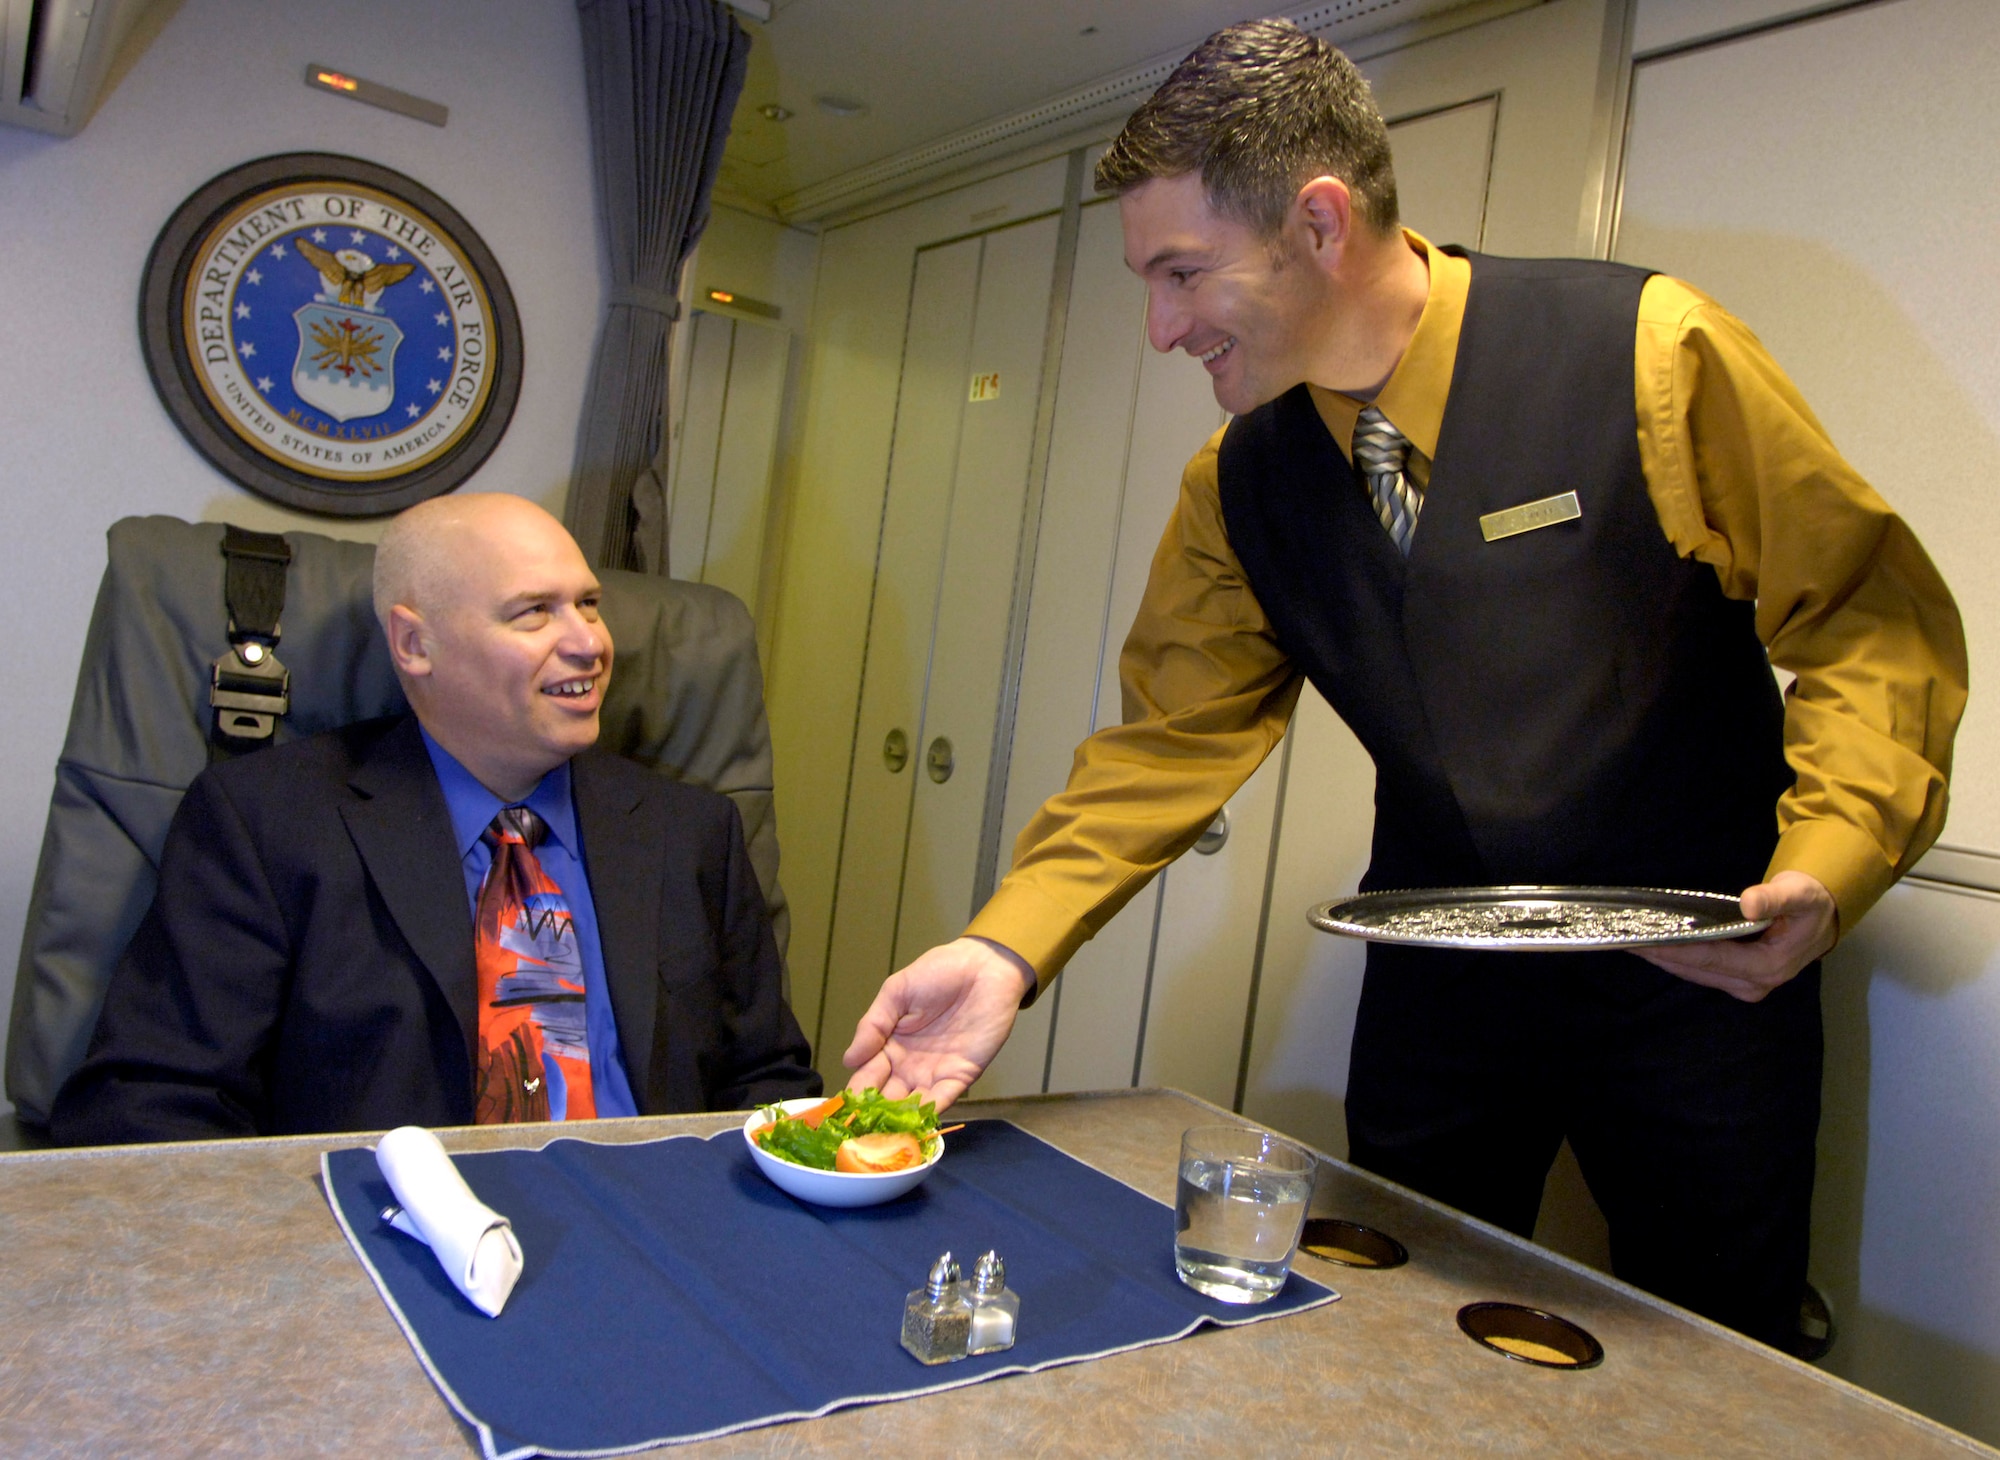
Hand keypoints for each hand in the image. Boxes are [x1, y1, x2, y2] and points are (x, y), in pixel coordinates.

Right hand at [843, 937, 1037, 1111]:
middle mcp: (910, 1065)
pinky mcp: (962, 1074)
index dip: (857, 1091)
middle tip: (861, 1130)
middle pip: (887, 1095)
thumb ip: (872, 1025)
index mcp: (890, 1045)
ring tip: (885, 1133)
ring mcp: (935, 1072)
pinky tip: (916, 1121)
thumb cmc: (938, 972)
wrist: (984, 966)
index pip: (868, 1075)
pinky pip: (943, 1097)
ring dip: (900, 1118)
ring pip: (912, 1103)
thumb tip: (848, 1059)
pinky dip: (930, 1110)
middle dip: (875, 1113)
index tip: (843, 1109)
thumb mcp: (896, 992)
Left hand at [1634, 870, 1836, 1001]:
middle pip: (1696, 970)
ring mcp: (1745, 986)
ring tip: (1630, 942)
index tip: (1644, 940)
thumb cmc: (1809, 903)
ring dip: (1663, 959)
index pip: (1711, 958)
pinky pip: (1700, 971)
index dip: (1676, 949)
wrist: (1822, 918)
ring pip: (1694, 974)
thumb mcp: (1799, 894)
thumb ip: (1775, 898)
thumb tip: (1749, 903)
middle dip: (1660, 955)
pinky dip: (1677, 959)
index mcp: (1768, 966)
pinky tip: (1654, 947)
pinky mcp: (1738, 980)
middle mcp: (1754, 983)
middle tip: (1623, 939)